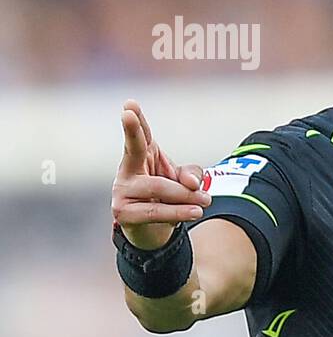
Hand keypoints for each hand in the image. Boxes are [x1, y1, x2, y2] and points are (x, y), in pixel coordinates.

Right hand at [111, 100, 210, 249]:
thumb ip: (192, 175)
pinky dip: (179, 212)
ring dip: (186, 196)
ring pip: (159, 187)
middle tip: (128, 114)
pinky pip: (156, 211)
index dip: (136, 121)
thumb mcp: (185, 182)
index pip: (141, 137)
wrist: (157, 233)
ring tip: (206, 201)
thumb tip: (193, 185)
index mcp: (143, 157)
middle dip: (133, 131)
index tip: (129, 104)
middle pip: (134, 148)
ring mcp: (122, 191)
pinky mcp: (123, 213)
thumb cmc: (169, 199)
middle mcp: (127, 170)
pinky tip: (196, 212)